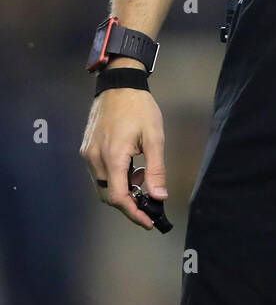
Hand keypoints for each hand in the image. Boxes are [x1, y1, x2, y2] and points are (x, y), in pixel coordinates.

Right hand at [80, 89, 167, 230]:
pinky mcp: (87, 149)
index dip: (133, 213)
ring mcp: (88, 154)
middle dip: (129, 204)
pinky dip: (115, 178)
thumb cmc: (139, 107)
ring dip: (122, 190)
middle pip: (108, 196)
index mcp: (112, 156)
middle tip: (149, 203)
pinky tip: (131, 167)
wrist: (118, 83)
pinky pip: (99, 174)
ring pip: (103, 186)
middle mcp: (95, 158)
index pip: (118, 198)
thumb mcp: (154, 137)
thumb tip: (160, 196)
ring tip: (142, 176)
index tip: (148, 221)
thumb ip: (156, 169)